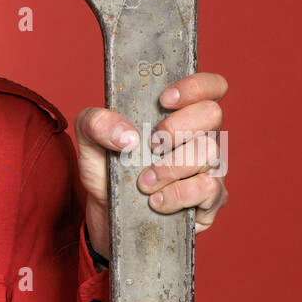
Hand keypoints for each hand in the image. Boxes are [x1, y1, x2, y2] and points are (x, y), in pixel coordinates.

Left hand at [74, 72, 228, 256]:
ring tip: (144, 183)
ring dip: (170, 167)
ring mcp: (210, 168)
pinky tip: (156, 201)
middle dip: (176, 128)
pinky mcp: (211, 200)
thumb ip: (96, 123)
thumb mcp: (90, 142)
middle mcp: (201, 137)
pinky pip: (208, 189)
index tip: (164, 100)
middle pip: (212, 114)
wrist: (109, 215)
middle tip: (150, 145)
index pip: (211, 87)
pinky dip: (178, 195)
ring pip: (210, 152)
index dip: (196, 86)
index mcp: (180, 115)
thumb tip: (128, 136)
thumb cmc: (108, 171)